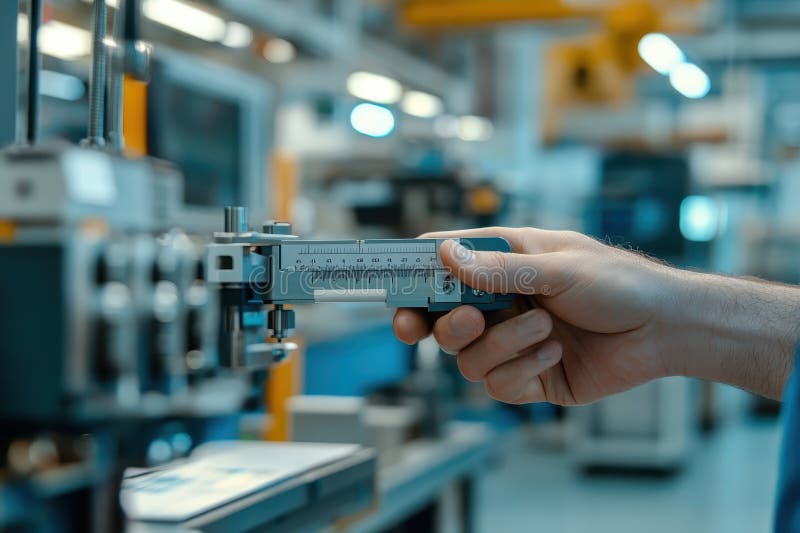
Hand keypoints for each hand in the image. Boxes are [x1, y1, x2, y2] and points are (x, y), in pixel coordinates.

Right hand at [393, 227, 799, 403]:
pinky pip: (498, 385)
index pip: (441, 267)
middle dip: (448, 326)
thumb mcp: (559, 267)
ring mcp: (511, 342)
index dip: (413, 279)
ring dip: (504, 347)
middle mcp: (500, 303)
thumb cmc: (619, 283)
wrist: (665, 331)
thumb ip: (499, 269)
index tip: (395, 294)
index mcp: (502, 264)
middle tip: (471, 322)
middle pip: (440, 321)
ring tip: (545, 330)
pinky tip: (555, 354)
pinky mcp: (528, 377)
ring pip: (467, 359)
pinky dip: (523, 371)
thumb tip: (444, 254)